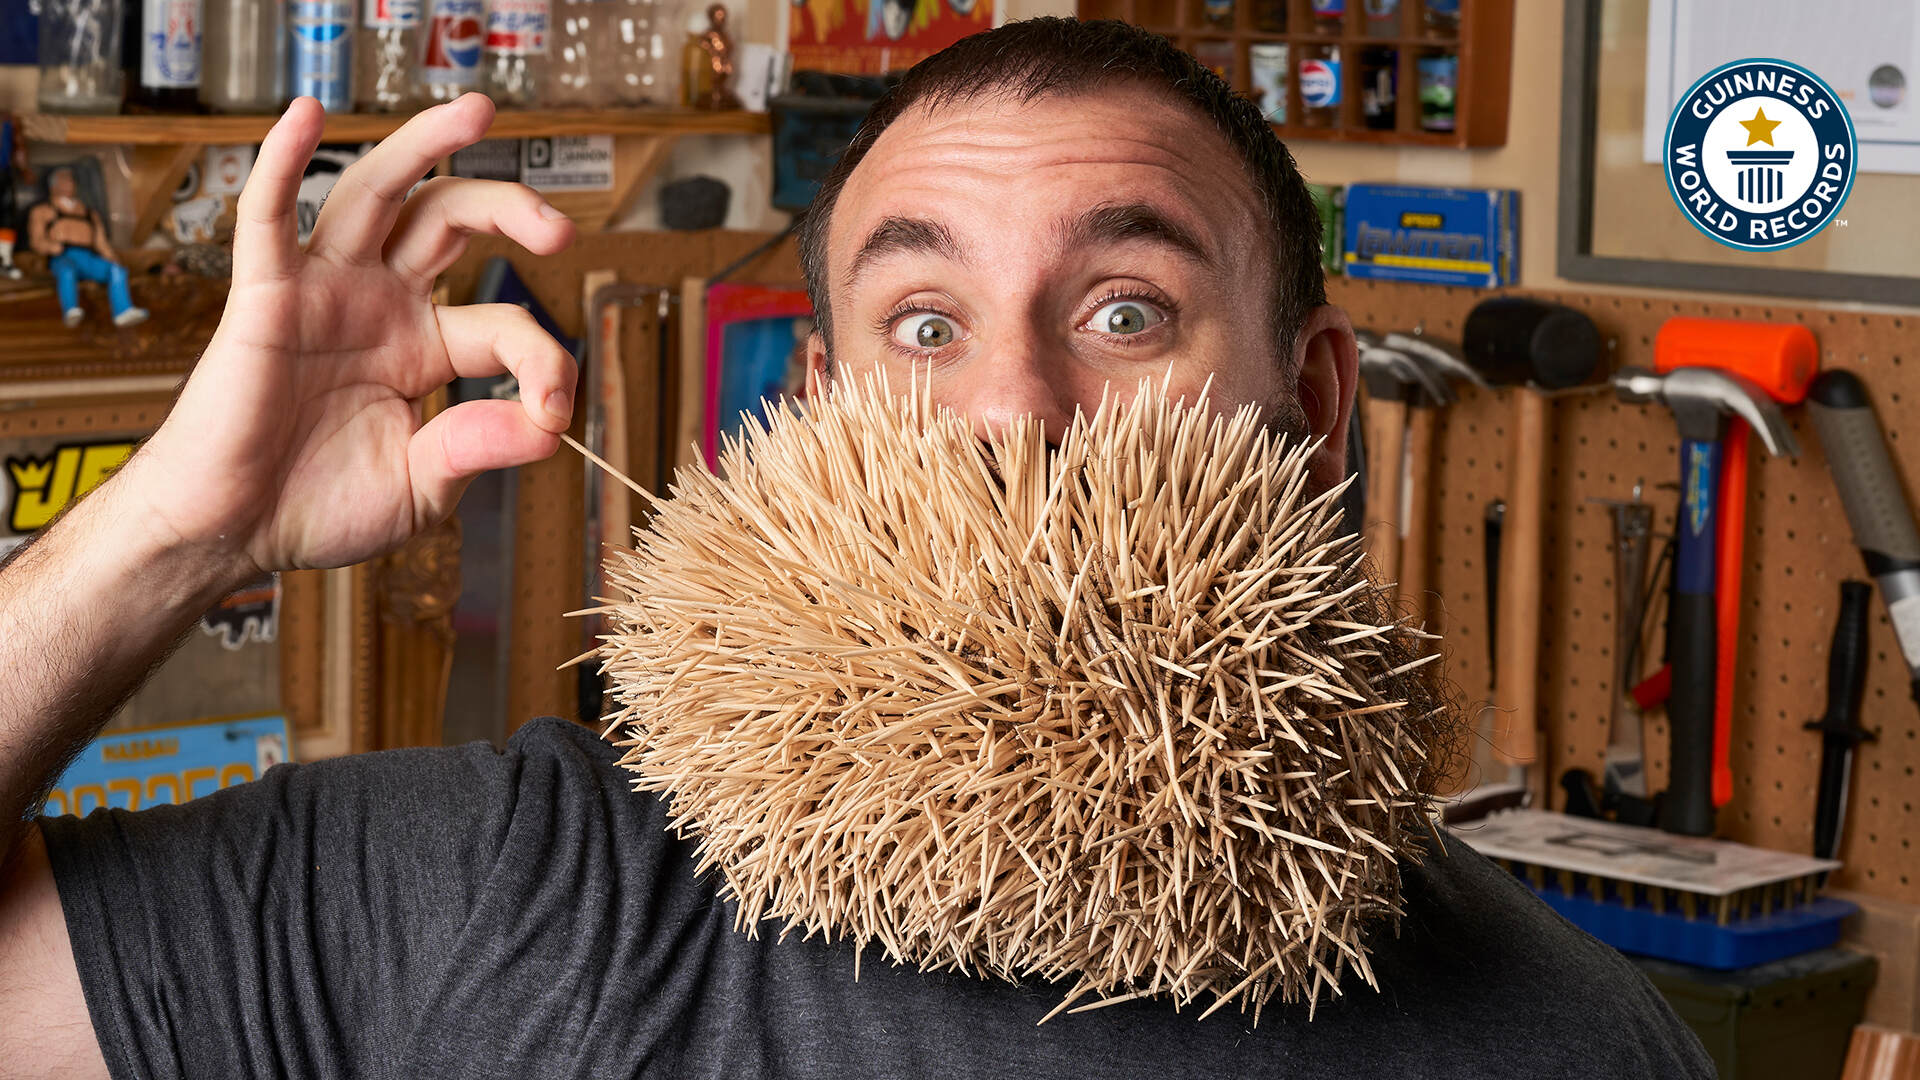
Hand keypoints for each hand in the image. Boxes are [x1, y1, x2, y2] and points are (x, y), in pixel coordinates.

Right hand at [124, 94, 575, 580]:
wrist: (233, 533)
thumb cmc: (316, 507)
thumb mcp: (422, 487)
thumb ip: (479, 449)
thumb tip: (548, 429)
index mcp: (423, 347)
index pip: (503, 326)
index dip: (543, 362)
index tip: (554, 414)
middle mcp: (379, 305)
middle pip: (449, 221)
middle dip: (509, 208)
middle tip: (560, 227)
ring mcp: (325, 292)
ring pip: (376, 192)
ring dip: (425, 146)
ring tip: (476, 112)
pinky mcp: (266, 297)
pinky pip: (268, 218)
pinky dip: (283, 162)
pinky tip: (305, 115)